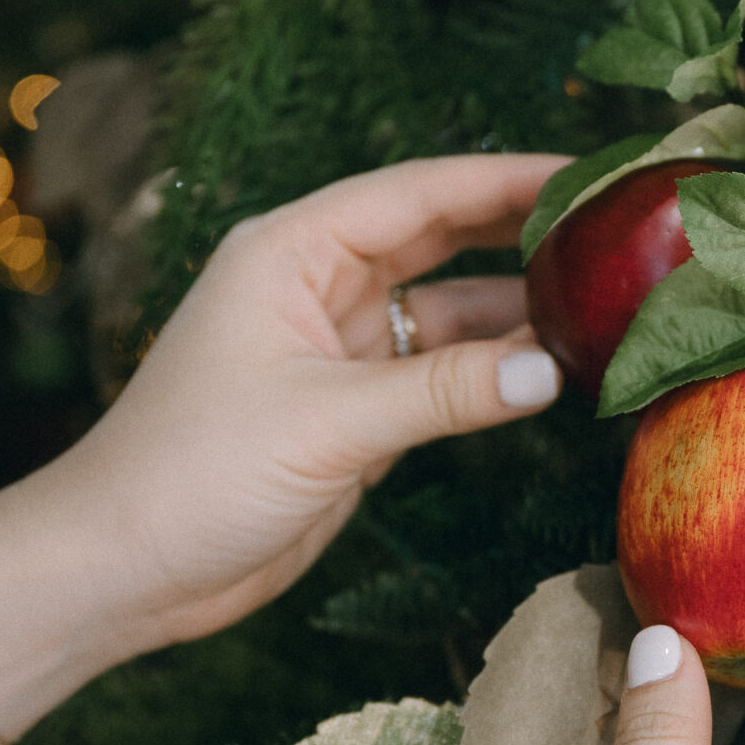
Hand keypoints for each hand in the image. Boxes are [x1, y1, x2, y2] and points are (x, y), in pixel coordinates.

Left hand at [54, 154, 567, 653]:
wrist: (124, 570)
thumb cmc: (191, 474)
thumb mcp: (327, 423)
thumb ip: (444, 392)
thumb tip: (552, 373)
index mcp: (291, 251)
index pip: (420, 192)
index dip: (510, 179)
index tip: (594, 174)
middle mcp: (317, 285)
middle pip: (442, 238)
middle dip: (527, 233)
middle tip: (620, 230)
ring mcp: (337, 348)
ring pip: (450, 311)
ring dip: (520, 314)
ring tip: (608, 309)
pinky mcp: (352, 411)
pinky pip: (441, 374)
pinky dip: (495, 374)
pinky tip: (557, 375)